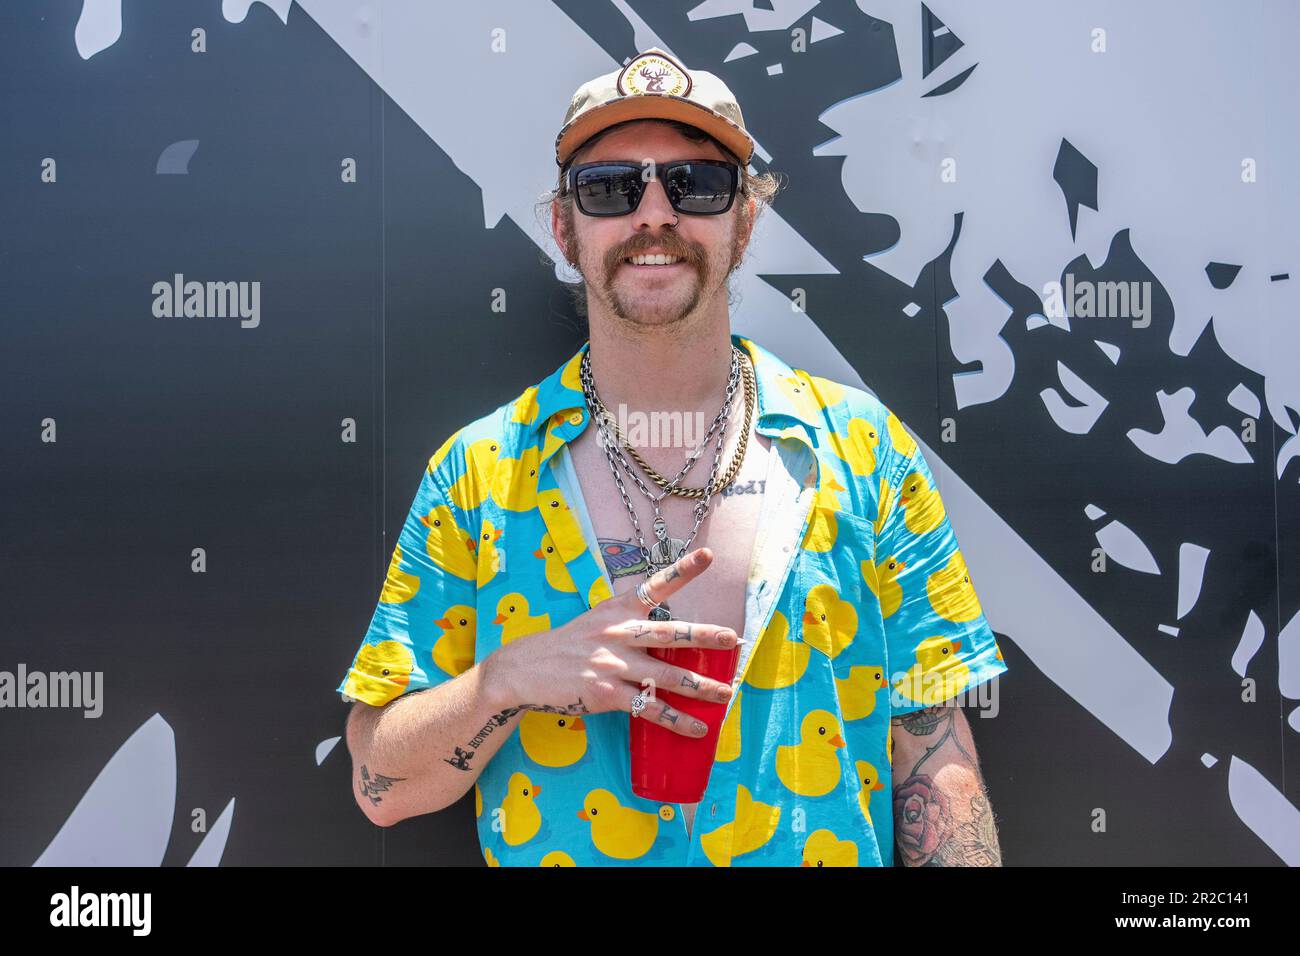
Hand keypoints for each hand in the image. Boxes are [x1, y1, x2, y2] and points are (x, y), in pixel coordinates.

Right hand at [485, 547, 737, 736]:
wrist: (524, 670)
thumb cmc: (566, 646)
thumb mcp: (596, 622)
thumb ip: (629, 626)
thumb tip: (667, 640)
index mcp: (617, 611)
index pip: (654, 586)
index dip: (682, 570)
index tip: (707, 555)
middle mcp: (618, 633)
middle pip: (670, 633)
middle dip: (705, 636)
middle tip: (733, 638)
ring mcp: (612, 664)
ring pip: (666, 676)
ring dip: (700, 686)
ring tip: (725, 693)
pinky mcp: (606, 694)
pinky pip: (650, 709)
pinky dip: (676, 720)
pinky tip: (696, 728)